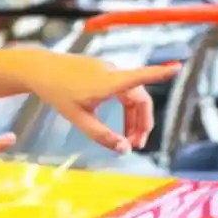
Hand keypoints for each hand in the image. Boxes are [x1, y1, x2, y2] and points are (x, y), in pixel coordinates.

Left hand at [29, 53, 180, 152]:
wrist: (39, 69)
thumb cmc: (57, 92)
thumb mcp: (78, 119)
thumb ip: (101, 135)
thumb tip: (124, 150)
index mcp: (107, 82)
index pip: (139, 77)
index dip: (159, 73)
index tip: (177, 68)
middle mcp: (111, 72)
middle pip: (140, 98)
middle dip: (143, 123)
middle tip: (137, 145)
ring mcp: (108, 69)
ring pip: (132, 95)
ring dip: (134, 117)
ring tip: (129, 140)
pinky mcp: (103, 70)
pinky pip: (123, 89)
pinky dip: (126, 107)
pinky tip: (121, 124)